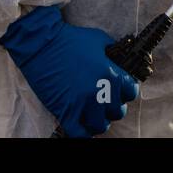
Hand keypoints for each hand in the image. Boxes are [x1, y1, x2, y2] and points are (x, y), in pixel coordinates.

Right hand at [0, 5, 138, 137]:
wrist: (41, 44)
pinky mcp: (65, 111)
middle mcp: (101, 91)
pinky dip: (82, 132)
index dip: (125, 91)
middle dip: (111, 107)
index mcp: (111, 73)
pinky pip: (79, 133)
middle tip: (103, 101)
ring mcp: (83, 103)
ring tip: (91, 113)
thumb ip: (112, 53)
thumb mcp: (99, 39)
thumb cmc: (70, 39)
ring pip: (100, 126)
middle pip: (117, 112)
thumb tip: (120, 61)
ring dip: (98, 120)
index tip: (117, 90)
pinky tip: (80, 124)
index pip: (130, 92)